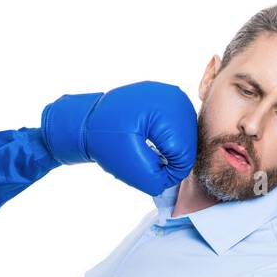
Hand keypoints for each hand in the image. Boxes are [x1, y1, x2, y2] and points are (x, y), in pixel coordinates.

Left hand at [42, 81, 196, 195]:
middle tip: (145, 158)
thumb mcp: (129, 166)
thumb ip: (156, 181)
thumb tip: (172, 179)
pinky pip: (180, 128)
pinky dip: (167, 139)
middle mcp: (176, 97)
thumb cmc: (105, 140)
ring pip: (186, 137)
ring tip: (147, 148)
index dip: (169, 172)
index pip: (185, 155)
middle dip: (169, 160)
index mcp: (168, 110)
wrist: (88, 119)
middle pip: (188, 145)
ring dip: (169, 150)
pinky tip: (151, 138)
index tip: (148, 170)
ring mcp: (174, 95)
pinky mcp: (170, 98)